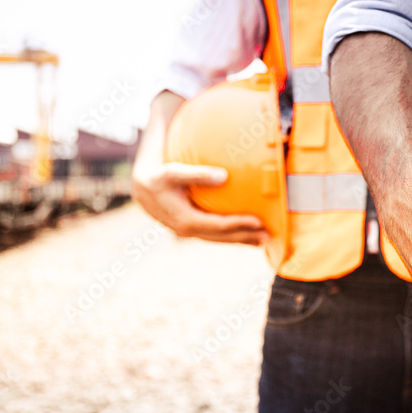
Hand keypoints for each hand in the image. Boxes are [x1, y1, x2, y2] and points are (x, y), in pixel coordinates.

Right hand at [131, 90, 267, 245]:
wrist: (142, 187)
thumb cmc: (159, 176)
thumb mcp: (174, 172)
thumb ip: (197, 174)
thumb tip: (223, 175)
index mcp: (184, 219)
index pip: (218, 225)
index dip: (238, 225)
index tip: (258, 222)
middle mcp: (187, 230)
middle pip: (222, 236)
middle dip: (245, 237)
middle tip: (269, 235)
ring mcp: (189, 231)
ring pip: (219, 239)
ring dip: (241, 239)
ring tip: (263, 240)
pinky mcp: (191, 228)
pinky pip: (214, 234)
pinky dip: (231, 235)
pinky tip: (246, 234)